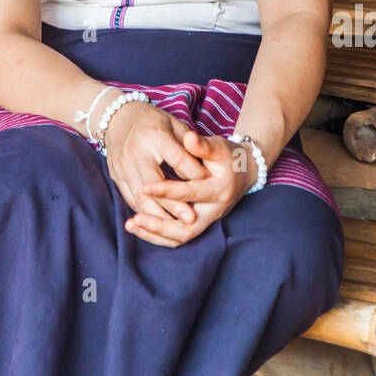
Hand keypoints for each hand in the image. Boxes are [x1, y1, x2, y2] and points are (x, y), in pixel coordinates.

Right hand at [103, 101, 212, 233]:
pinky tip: (160, 222)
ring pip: (140, 197)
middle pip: (155, 183)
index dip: (195, 174)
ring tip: (178, 227)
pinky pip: (131, 199)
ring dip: (159, 216)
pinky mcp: (116, 176)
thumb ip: (189, 147)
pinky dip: (146, 213)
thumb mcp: (174, 124)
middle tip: (192, 219)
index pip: (178, 159)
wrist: (118, 118)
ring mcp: (122, 166)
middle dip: (173, 204)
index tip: (208, 186)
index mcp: (154, 135)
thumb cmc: (153, 121)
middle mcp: (135, 152)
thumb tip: (203, 172)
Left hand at [125, 129, 258, 247]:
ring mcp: (208, 220)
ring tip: (131, 225)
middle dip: (159, 226)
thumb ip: (202, 145)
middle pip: (186, 228)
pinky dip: (158, 235)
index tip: (146, 187)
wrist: (244, 172)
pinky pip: (178, 236)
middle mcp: (214, 211)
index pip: (191, 193)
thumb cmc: (229, 157)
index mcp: (219, 190)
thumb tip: (189, 138)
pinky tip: (139, 227)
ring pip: (180, 237)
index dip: (168, 191)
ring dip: (155, 234)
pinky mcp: (200, 224)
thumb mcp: (219, 147)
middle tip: (134, 219)